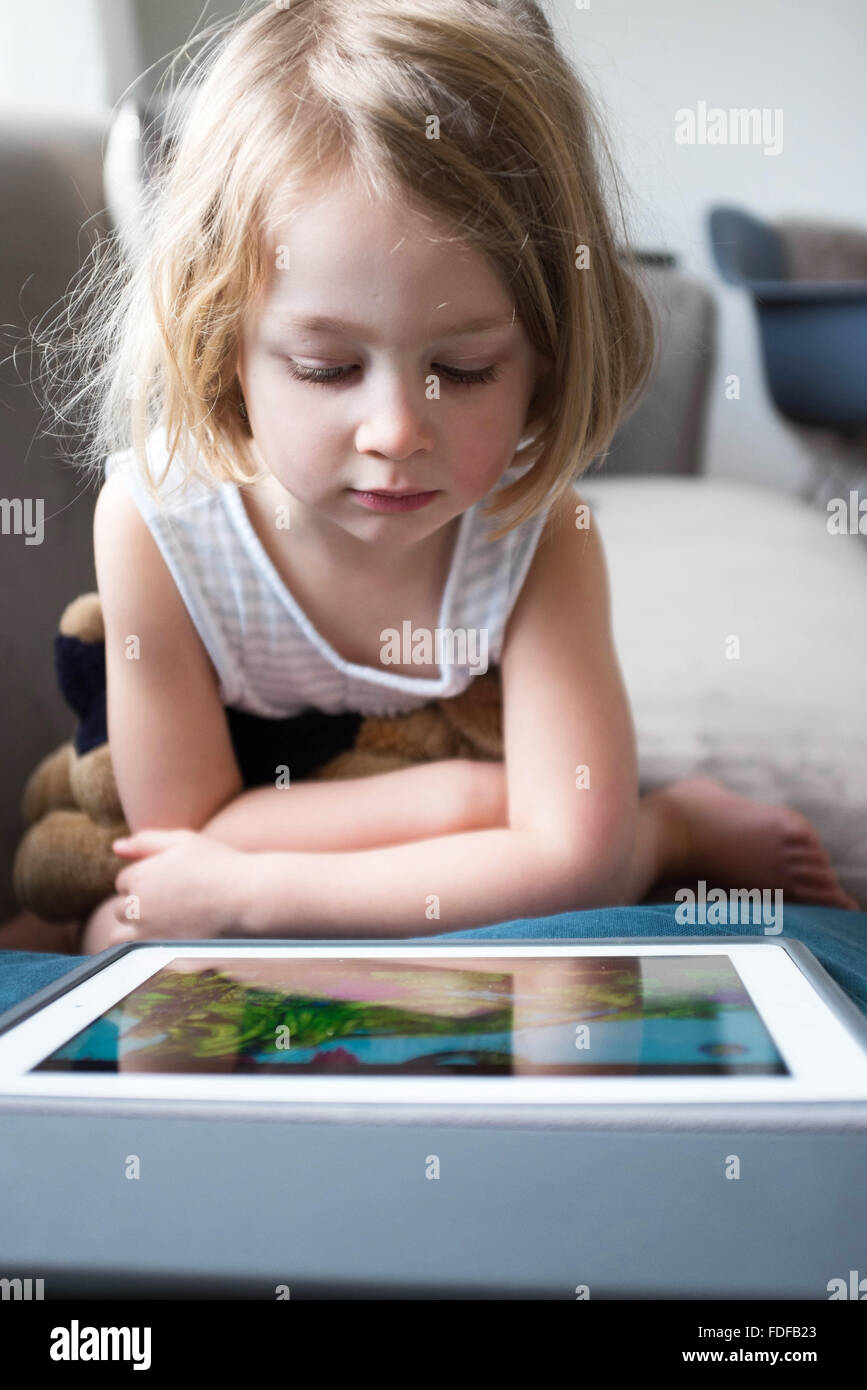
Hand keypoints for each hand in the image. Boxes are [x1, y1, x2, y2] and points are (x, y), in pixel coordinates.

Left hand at [108, 829, 249, 942]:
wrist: (247, 896)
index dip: (144, 879)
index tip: (168, 880)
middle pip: (121, 908)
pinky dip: (139, 950)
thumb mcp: (183, 841)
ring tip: (159, 924)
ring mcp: (149, 933)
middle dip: (138, 904)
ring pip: (120, 936)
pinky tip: (157, 941)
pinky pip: (136, 955)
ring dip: (132, 930)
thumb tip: (116, 847)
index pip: (123, 881)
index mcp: (140, 877)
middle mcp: (139, 907)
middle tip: (170, 901)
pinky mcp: (162, 952)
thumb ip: (145, 841)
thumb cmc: (218, 864)